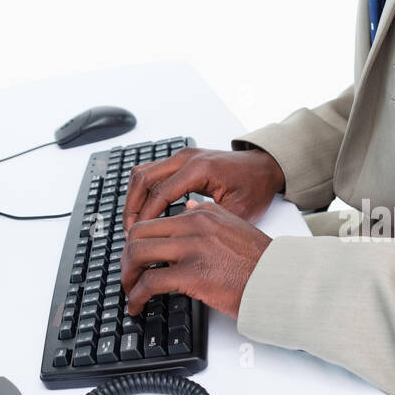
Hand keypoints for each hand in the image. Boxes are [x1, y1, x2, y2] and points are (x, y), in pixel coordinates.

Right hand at [122, 146, 284, 232]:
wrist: (264, 167)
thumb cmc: (255, 187)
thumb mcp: (238, 210)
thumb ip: (208, 221)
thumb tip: (177, 234)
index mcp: (200, 169)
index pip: (160, 193)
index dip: (146, 217)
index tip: (139, 237)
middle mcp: (187, 158)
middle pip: (143, 178)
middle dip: (132, 207)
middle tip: (130, 232)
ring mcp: (182, 156)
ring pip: (142, 172)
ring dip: (134, 197)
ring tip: (133, 223)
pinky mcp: (181, 160)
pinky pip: (151, 171)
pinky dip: (142, 190)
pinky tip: (144, 210)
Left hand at [122, 199, 271, 319]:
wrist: (279, 280)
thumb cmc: (260, 261)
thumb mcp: (234, 224)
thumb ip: (210, 213)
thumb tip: (189, 206)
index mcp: (202, 214)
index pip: (153, 221)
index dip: (135, 242)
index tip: (134, 258)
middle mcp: (194, 226)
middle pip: (138, 234)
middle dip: (126, 257)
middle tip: (127, 274)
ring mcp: (192, 249)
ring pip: (138, 254)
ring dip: (127, 275)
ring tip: (129, 291)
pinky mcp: (193, 274)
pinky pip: (150, 282)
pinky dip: (137, 295)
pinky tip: (137, 306)